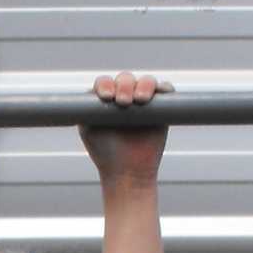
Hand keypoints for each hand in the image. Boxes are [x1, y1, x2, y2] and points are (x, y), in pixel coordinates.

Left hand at [80, 71, 167, 185]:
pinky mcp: (162, 108)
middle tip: (123, 102)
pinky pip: (165, 91)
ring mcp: (143, 101)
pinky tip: (159, 94)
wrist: (128, 173)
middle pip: (125, 78)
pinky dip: (164, 89)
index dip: (105, 85)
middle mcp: (124, 96)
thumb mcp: (89, 130)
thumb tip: (90, 93)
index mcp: (105, 100)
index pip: (105, 82)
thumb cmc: (106, 153)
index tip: (106, 97)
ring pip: (147, 81)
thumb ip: (86, 110)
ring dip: (144, 85)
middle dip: (124, 85)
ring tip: (140, 100)